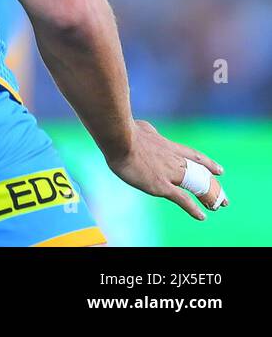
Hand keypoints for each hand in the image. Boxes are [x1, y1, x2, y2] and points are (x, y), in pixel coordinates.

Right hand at [106, 120, 226, 219]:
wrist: (120, 139)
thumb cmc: (125, 131)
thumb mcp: (142, 128)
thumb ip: (149, 133)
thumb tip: (147, 131)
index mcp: (168, 146)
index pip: (193, 156)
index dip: (207, 164)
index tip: (220, 171)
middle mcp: (174, 160)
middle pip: (200, 174)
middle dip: (214, 185)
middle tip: (224, 196)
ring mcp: (169, 173)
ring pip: (196, 186)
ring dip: (210, 197)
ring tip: (220, 205)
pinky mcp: (161, 185)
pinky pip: (182, 199)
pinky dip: (193, 208)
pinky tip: (202, 216)